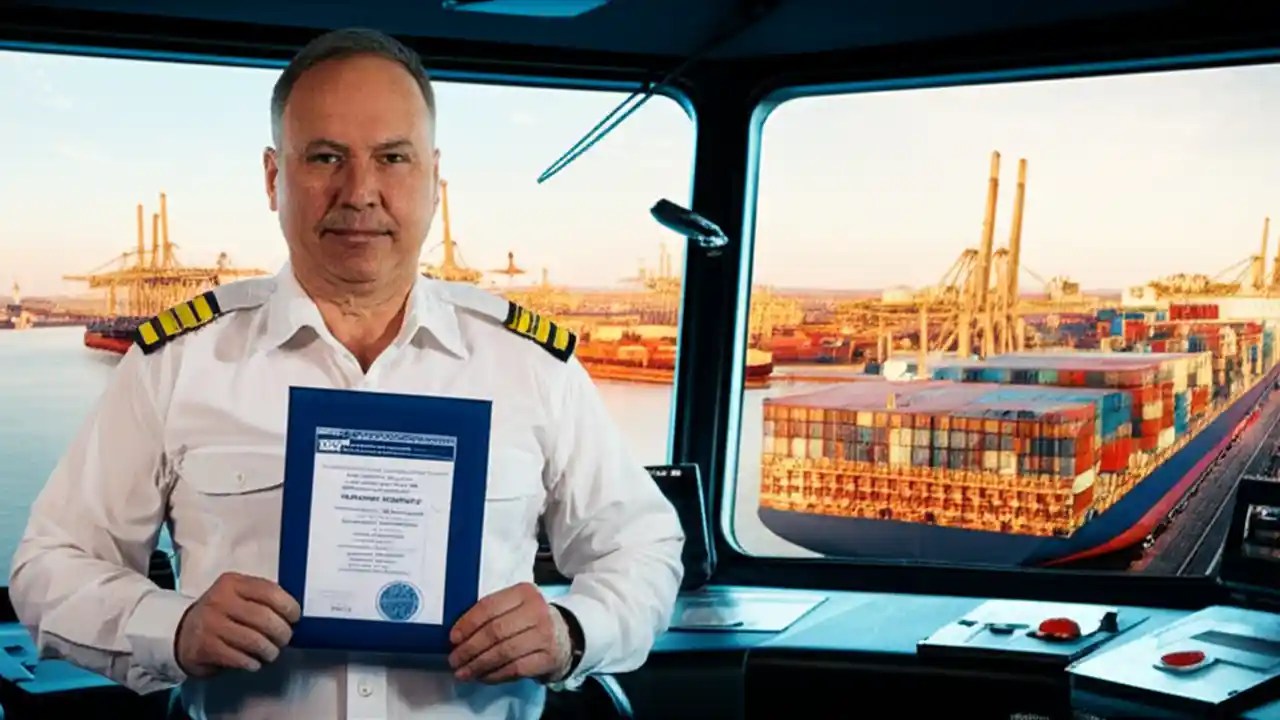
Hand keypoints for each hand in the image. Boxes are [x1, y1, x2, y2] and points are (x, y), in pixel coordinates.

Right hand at [175, 571, 300, 676]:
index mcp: (233, 583)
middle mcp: (220, 600)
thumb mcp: (237, 596)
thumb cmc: (221, 613)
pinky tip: (254, 662)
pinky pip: (239, 658)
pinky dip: (253, 662)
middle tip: (284, 639)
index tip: (295, 618)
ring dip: (269, 651)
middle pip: (264, 618)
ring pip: (254, 640)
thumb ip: (261, 598)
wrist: (182, 632)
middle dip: (281, 632)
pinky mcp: (205, 647)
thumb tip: (292, 613)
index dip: (288, 607)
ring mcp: (211, 624)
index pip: (270, 591)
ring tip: (271, 653)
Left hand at [448, 582, 569, 683]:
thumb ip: (490, 614)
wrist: (564, 635)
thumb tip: (458, 636)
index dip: (468, 623)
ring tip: (463, 672)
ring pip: (504, 652)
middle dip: (470, 648)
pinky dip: (494, 675)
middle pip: (495, 631)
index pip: (489, 606)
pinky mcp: (547, 658)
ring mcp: (544, 635)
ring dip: (479, 665)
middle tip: (454, 659)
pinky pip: (515, 669)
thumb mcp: (514, 606)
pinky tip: (482, 677)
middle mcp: (536, 611)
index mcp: (523, 593)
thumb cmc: (528, 620)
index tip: (453, 638)